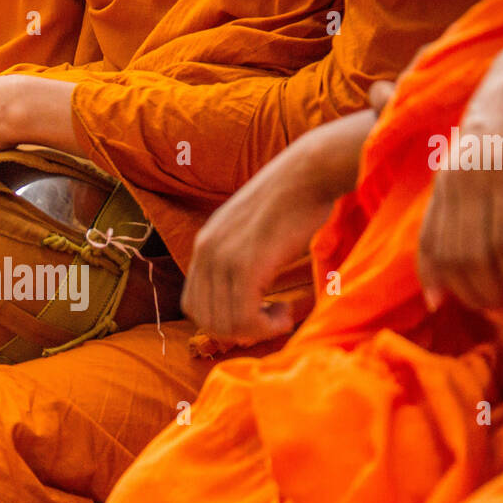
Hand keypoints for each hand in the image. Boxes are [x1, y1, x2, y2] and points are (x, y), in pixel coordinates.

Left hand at [183, 108, 375, 339]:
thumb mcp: (251, 226)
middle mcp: (206, 252)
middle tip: (271, 317)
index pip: (192, 305)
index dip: (222, 321)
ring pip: (224, 325)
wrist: (310, 172)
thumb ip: (239, 252)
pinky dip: (265, 327)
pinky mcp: (245, 265)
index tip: (255, 313)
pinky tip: (285, 313)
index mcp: (205, 244)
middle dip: (238, 330)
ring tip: (282, 313)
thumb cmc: (293, 199)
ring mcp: (223, 258)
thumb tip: (247, 289)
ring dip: (255, 330)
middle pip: (205, 320)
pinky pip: (244, 319)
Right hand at [417, 33, 502, 312]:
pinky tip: (437, 300)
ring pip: (446, 251)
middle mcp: (470, 176)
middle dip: (493, 291)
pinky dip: (428, 272)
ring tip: (492, 306)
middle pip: (472, 254)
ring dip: (466, 288)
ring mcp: (447, 180)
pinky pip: (425, 237)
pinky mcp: (437, 185)